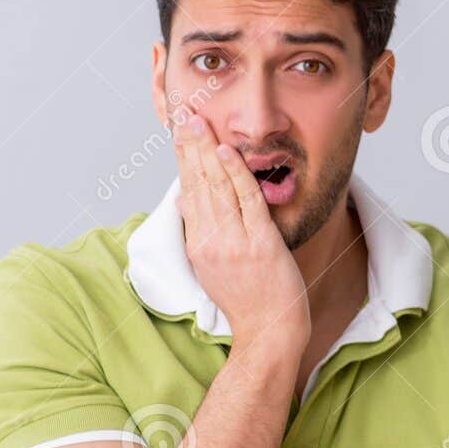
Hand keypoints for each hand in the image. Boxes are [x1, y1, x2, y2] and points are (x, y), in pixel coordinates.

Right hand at [171, 102, 310, 357]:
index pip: (188, 192)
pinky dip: (236, 174)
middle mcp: (210, 241)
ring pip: (218, 188)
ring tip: (200, 123)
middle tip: (185, 115)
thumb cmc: (247, 300)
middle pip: (198, 185)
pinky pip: (246, 201)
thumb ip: (199, 231)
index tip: (179, 133)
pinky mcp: (259, 244)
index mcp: (198, 245)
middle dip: (190, 147)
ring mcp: (234, 243)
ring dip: (208, 151)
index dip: (183, 160)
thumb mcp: (211, 267)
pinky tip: (227, 152)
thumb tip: (185, 199)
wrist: (268, 332)